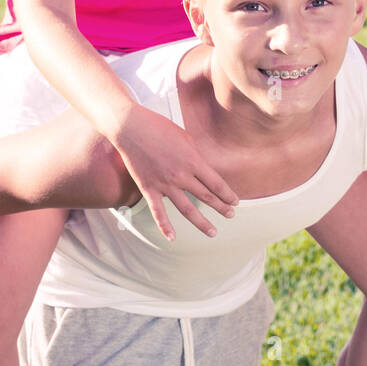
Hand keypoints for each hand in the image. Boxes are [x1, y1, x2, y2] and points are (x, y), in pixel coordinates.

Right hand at [111, 103, 237, 240]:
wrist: (131, 128)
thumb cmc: (160, 128)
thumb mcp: (186, 138)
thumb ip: (196, 156)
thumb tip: (204, 170)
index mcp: (193, 161)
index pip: (216, 184)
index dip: (228, 195)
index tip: (235, 202)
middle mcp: (181, 176)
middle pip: (206, 197)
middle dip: (221, 207)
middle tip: (231, 215)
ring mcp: (164, 184)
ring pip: (187, 209)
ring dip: (202, 223)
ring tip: (213, 232)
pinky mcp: (148, 189)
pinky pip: (158, 212)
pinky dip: (165, 226)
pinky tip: (172, 238)